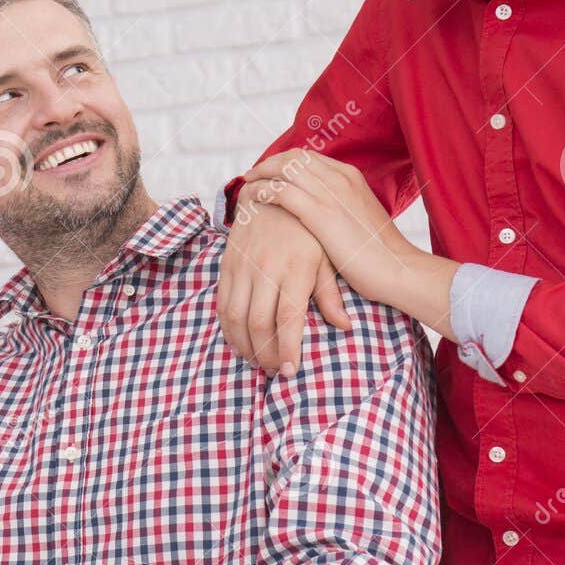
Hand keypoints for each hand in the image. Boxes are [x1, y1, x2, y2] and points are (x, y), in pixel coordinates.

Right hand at [219, 198, 350, 376]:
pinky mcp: (227, 265)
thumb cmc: (307, 229)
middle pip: (259, 323)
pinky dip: (227, 328)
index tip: (291, 370)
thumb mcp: (327, 257)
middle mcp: (266, 268)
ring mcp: (243, 266)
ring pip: (235, 317)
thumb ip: (330, 293)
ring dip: (244, 345)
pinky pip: (222, 304)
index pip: (288, 318)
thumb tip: (343, 326)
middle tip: (275, 371)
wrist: (274, 194)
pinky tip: (239, 340)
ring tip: (257, 360)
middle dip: (265, 354)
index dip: (288, 349)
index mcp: (296, 268)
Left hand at [242, 150, 458, 336]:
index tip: (267, 172)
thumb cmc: (378, 253)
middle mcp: (340, 178)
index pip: (307, 157)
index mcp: (350, 177)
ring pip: (284, 169)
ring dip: (261, 175)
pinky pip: (281, 192)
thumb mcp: (358, 219)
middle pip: (293, 157)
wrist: (398, 269)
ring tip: (246, 186)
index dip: (282, 162)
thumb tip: (321, 209)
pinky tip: (252, 200)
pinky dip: (262, 191)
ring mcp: (331, 193)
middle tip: (251, 176)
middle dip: (268, 164)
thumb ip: (340, 206)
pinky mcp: (321, 214)